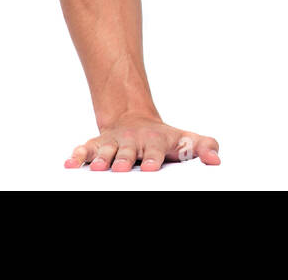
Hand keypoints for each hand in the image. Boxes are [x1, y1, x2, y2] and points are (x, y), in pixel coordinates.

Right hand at [64, 114, 220, 171]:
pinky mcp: (97, 145)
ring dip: (100, 158)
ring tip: (96, 168)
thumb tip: (216, 160)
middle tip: (123, 168)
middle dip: (125, 159)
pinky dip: (78, 155)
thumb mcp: (185, 140)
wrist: (134, 119)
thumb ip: (204, 147)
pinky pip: (85, 149)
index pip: (155, 150)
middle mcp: (132, 142)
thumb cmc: (163, 137)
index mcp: (154, 141)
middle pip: (128, 151)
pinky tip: (70, 163)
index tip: (152, 167)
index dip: (154, 158)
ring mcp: (114, 143)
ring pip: (105, 150)